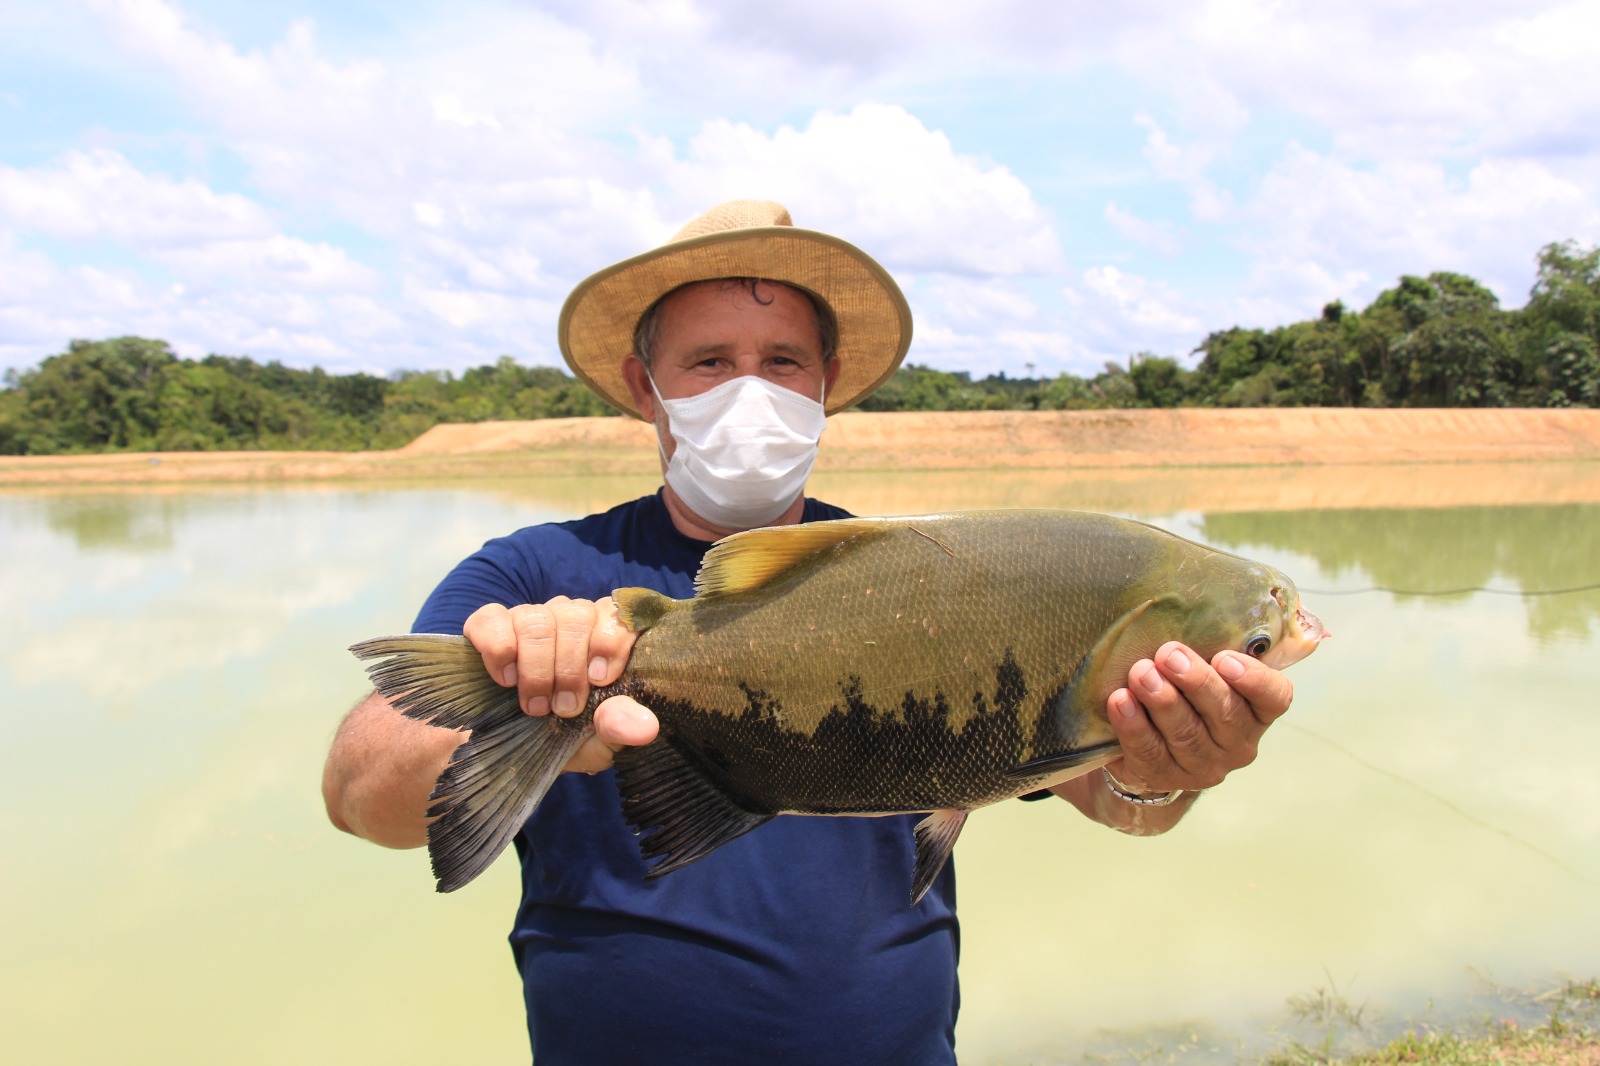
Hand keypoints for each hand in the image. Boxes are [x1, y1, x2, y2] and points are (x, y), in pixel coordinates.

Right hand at [463, 597, 658, 773]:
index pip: (619, 613)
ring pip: (537, 620)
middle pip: (577, 616)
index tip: (601, 680)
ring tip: (534, 706)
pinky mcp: (489, 626)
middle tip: (564, 708)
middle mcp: (570, 618)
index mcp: (605, 634)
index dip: (611, 641)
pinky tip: (506, 679)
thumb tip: (645, 727)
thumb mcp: (598, 740)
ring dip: (537, 667)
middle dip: (571, 667)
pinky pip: (492, 619)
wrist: (513, 750)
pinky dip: (500, 648)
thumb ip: (620, 726)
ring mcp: (530, 618)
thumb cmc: (568, 736)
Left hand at [1103, 640, 1294, 793]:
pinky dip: (1133, 725)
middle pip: (1225, 713)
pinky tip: (1120, 701)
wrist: (1146, 748)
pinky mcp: (1163, 777)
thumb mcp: (1202, 669)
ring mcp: (1202, 766)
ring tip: (1141, 673)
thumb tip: (1189, 603)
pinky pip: (1149, 753)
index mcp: (1256, 711)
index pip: (1274, 697)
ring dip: (1162, 700)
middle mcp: (1237, 743)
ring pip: (1186, 734)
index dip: (1254, 680)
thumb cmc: (1182, 692)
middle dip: (1196, 681)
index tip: (1225, 658)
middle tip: (1169, 654)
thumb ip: (1208, 647)